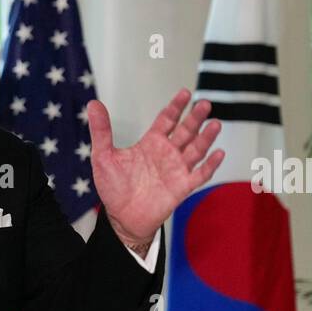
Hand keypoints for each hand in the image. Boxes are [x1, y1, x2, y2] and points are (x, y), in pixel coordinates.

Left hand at [86, 89, 224, 244]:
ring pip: (196, 150)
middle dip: (195, 118)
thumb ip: (101, 131)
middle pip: (186, 131)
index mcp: (151, 143)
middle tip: (205, 104)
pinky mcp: (182, 187)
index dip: (176, 107)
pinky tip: (218, 153)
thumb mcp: (102, 156)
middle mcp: (167, 153)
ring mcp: (177, 169)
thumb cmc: (113, 188)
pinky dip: (210, 165)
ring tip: (215, 124)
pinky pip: (200, 175)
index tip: (185, 93)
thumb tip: (93, 104)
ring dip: (206, 137)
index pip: (167, 120)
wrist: (121, 218)